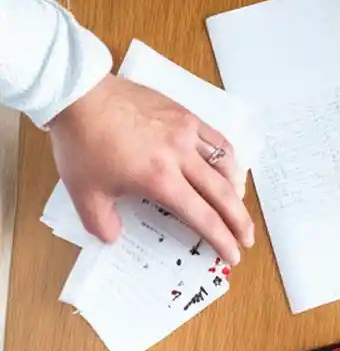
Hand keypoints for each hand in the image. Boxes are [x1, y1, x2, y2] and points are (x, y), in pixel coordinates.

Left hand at [48, 75, 252, 263]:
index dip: (221, 239)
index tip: (232, 254)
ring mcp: (187, 133)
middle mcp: (181, 157)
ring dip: (237, 189)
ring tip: (238, 204)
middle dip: (239, 221)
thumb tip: (114, 237)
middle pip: (223, 194)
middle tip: (247, 237)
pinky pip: (217, 139)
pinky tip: (227, 166)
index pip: (202, 216)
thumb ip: (101, 222)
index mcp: (159, 179)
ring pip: (226, 165)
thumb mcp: (83, 193)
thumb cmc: (82, 143)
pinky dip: (227, 158)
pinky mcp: (186, 116)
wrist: (80, 96)